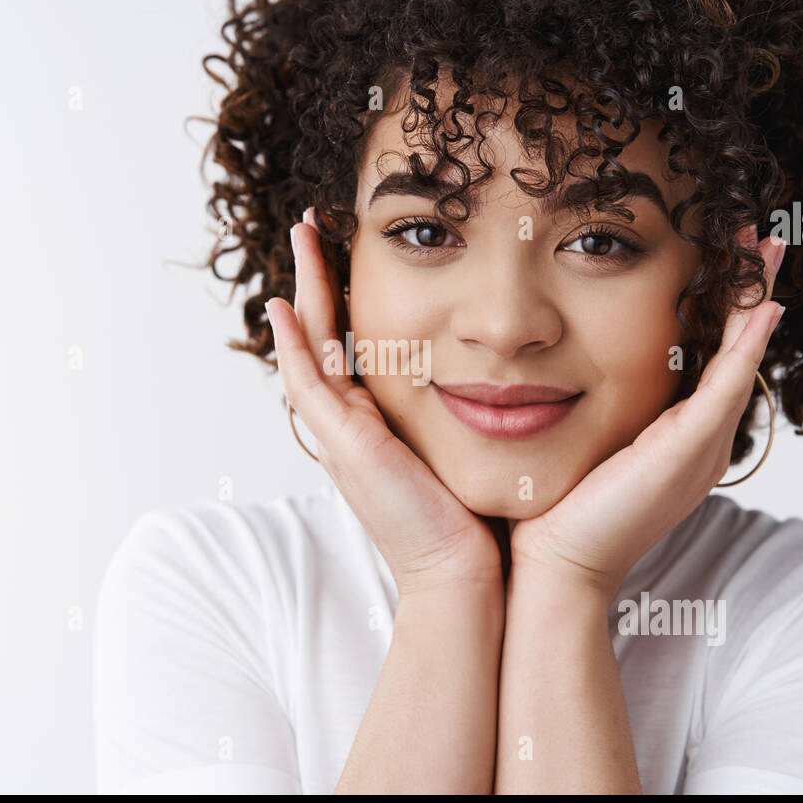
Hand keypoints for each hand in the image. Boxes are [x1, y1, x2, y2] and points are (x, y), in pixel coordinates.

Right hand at [265, 209, 501, 597]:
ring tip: (303, 236)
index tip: (354, 251)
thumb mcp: (475, 450)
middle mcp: (350, 427)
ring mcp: (340, 437)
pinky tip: (286, 304)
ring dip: (303, 291)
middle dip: (318, 280)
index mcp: (379, 426)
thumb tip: (517, 380)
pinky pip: (307, 385)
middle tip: (315, 226)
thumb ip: (481, 414)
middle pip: (322, 337)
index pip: (354, 346)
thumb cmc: (480, 521)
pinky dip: (293, 345)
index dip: (347, 297)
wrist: (467, 576)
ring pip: (307, 349)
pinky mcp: (342, 447)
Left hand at [509, 225, 786, 599]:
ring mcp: (701, 449)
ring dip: (755, 300)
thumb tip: (558, 372)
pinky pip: (728, 387)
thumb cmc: (556, 514)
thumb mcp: (581, 446)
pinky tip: (762, 306)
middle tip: (761, 236)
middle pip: (738, 352)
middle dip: (749, 291)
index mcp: (677, 440)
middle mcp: (701, 443)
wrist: (556, 568)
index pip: (710, 359)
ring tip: (766, 247)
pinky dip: (746, 345)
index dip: (722, 308)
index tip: (723, 257)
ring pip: (741, 360)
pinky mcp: (689, 453)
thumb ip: (590, 411)